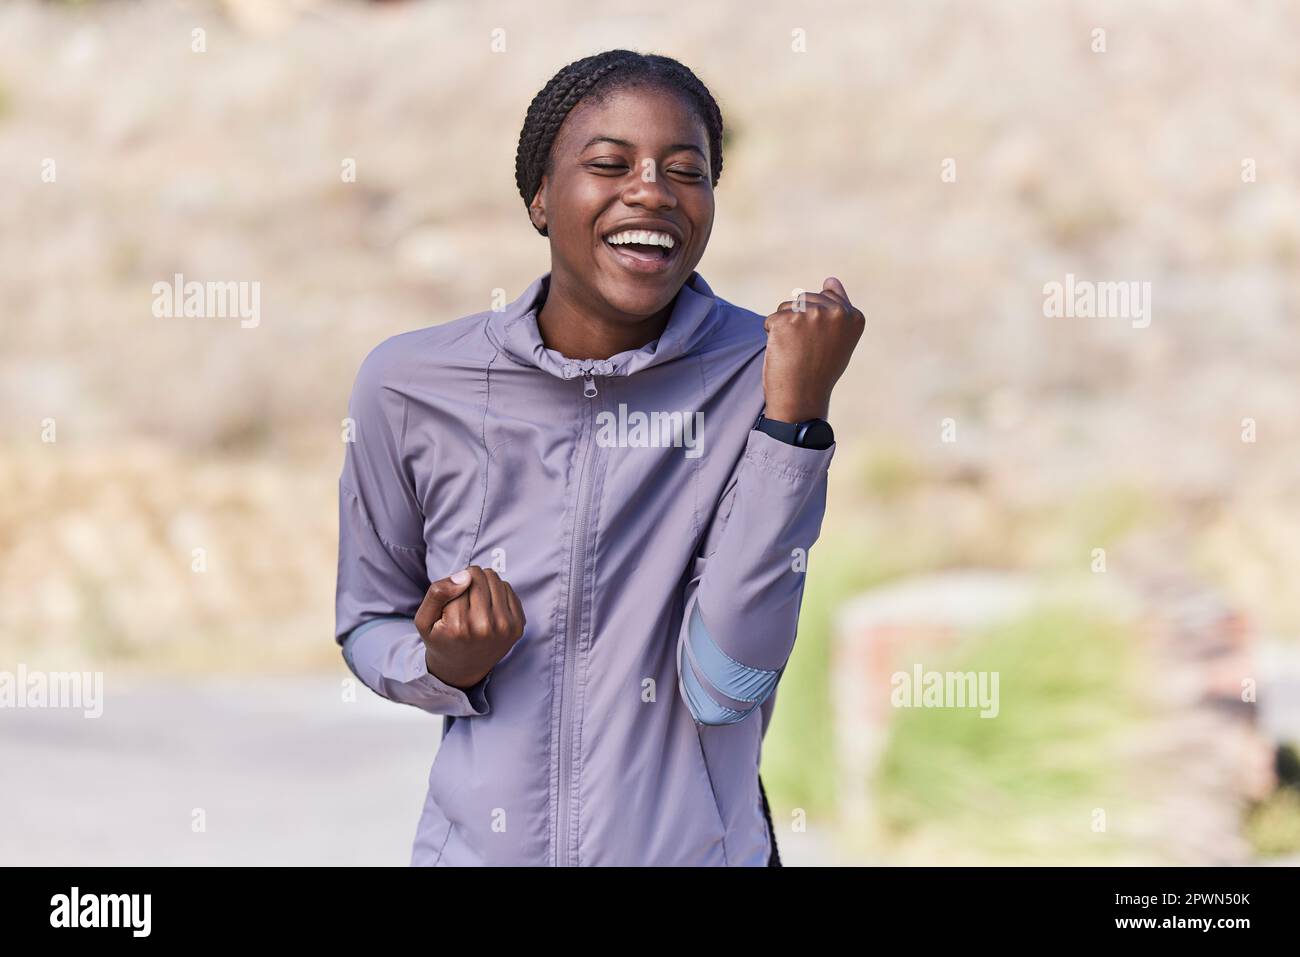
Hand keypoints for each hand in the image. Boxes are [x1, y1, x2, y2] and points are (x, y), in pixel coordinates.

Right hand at [414, 565, 526, 690]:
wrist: (462, 668)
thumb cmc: (441, 639)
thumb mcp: (424, 620)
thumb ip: (437, 593)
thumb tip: (465, 575)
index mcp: (459, 626)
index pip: (463, 579)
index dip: (454, 584)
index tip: (451, 602)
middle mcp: (484, 627)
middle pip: (481, 576)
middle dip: (469, 580)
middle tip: (463, 600)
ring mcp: (504, 628)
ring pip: (496, 580)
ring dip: (484, 584)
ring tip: (475, 602)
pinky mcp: (517, 626)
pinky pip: (509, 589)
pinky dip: (497, 593)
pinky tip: (488, 608)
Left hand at [762, 277, 864, 422]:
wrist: (802, 399)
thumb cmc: (819, 371)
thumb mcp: (838, 339)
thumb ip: (839, 308)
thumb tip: (830, 279)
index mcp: (854, 316)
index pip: (827, 295)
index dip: (818, 322)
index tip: (822, 344)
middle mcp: (836, 312)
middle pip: (805, 298)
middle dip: (800, 320)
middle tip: (807, 350)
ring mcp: (812, 315)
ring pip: (787, 306)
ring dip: (785, 326)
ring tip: (796, 351)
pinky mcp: (787, 321)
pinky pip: (772, 319)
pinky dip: (772, 335)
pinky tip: (784, 353)